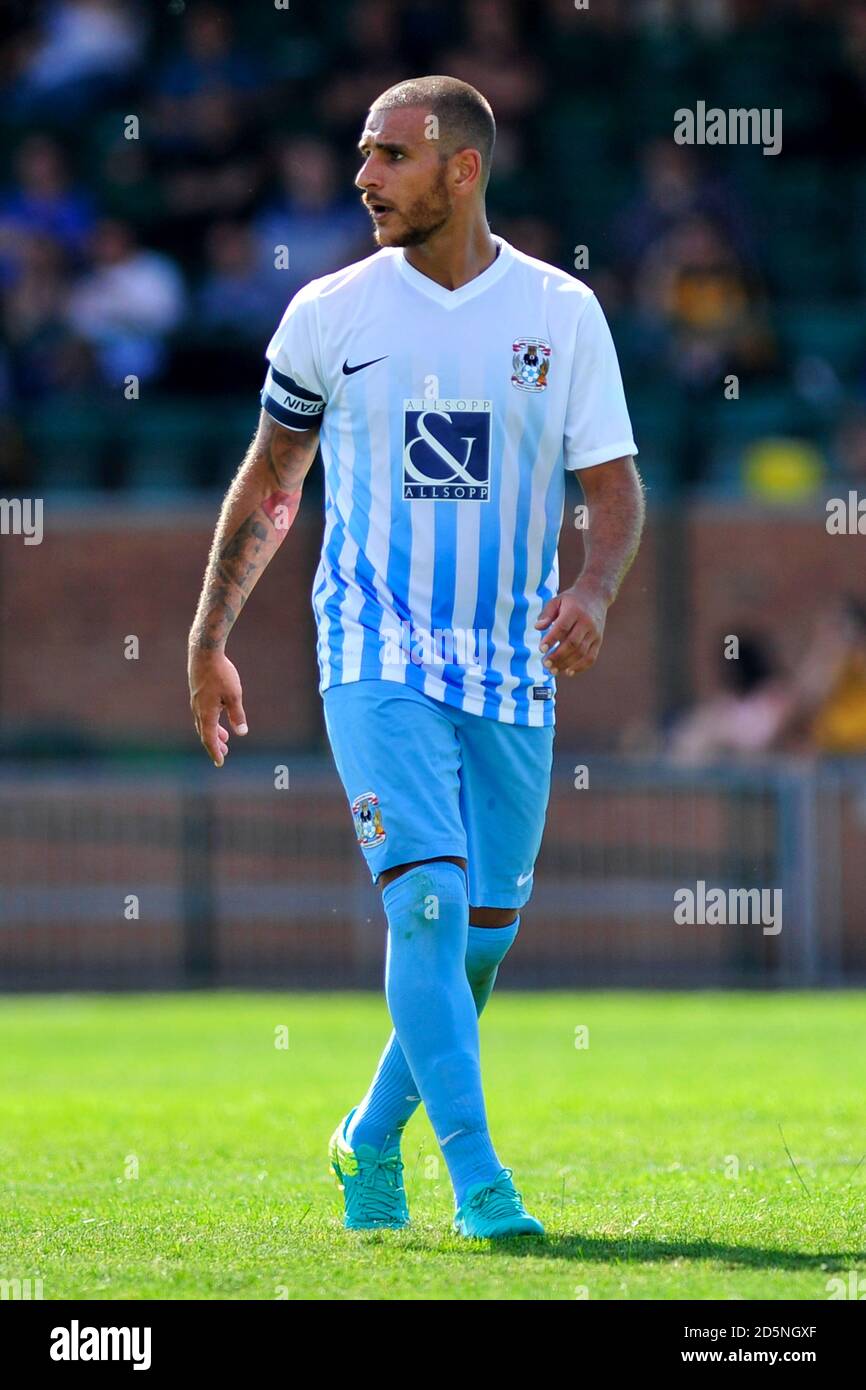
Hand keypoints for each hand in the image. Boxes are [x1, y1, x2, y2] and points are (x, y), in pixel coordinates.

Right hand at [188, 648, 247, 766]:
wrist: (204, 652)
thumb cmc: (221, 673)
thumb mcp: (234, 695)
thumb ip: (237, 714)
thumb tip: (242, 732)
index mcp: (206, 713)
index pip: (209, 738)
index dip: (215, 752)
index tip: (220, 763)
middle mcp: (198, 709)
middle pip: (205, 732)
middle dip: (215, 744)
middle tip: (224, 753)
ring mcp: (196, 700)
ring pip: (204, 722)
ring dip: (214, 732)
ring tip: (226, 737)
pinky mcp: (197, 692)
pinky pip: (203, 712)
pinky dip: (211, 720)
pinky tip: (220, 714)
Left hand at [534, 580, 607, 675]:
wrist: (595, 595)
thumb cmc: (571, 600)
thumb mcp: (557, 601)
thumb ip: (546, 614)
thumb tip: (537, 627)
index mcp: (574, 611)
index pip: (562, 627)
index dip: (551, 640)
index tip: (541, 649)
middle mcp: (586, 623)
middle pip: (572, 643)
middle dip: (558, 656)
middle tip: (545, 664)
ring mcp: (594, 633)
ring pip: (581, 652)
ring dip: (567, 664)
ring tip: (553, 670)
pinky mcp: (598, 641)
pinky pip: (591, 657)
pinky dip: (580, 667)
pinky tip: (568, 672)